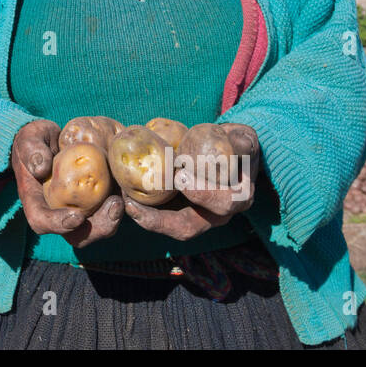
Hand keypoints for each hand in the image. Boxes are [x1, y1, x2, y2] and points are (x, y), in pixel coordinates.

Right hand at [11, 120, 123, 247]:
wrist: (50, 140)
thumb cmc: (35, 141)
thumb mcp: (29, 139)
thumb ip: (32, 150)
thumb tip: (41, 168)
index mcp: (37, 202)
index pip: (42, 222)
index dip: (58, 225)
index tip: (76, 217)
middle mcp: (58, 213)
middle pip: (76, 235)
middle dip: (97, 229)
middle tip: (113, 207)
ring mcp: (79, 209)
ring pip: (96, 228)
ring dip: (112, 220)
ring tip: (122, 200)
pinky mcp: (96, 202)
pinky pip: (109, 212)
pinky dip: (121, 206)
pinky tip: (129, 192)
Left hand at [122, 123, 260, 240]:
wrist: (220, 151)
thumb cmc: (233, 144)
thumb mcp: (243, 139)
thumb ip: (243, 142)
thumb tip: (240, 143)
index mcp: (237, 200)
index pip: (224, 204)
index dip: (204, 194)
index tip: (181, 177)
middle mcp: (215, 216)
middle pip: (187, 227)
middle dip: (159, 218)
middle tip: (134, 201)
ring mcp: (193, 216)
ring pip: (168, 226)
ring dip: (144, 217)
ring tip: (124, 200)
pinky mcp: (176, 211)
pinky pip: (157, 217)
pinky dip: (140, 209)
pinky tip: (122, 194)